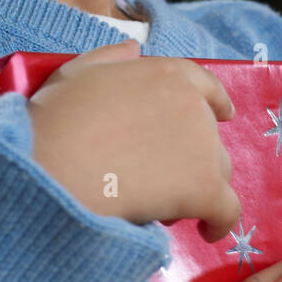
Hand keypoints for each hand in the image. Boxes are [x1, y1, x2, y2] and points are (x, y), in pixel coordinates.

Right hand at [29, 40, 241, 241]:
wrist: (54, 170)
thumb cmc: (55, 123)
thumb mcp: (74, 75)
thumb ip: (108, 58)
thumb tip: (135, 48)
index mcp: (164, 74)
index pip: (204, 84)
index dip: (216, 101)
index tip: (224, 114)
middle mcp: (192, 104)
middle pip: (207, 135)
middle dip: (190, 156)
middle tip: (155, 177)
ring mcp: (202, 145)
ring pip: (216, 172)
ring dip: (197, 186)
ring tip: (161, 205)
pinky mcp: (205, 187)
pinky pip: (227, 209)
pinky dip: (219, 222)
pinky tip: (206, 233)